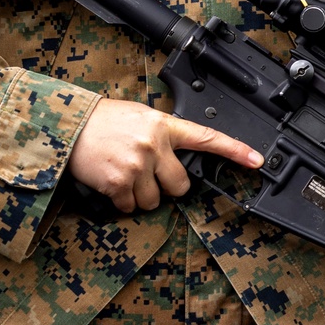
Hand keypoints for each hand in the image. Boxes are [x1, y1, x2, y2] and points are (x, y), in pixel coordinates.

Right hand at [68, 97, 260, 212]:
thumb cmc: (104, 121)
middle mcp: (155, 145)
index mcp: (164, 125)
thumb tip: (178, 154)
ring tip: (125, 176)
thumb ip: (163, 133)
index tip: (256, 161)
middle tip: (150, 177)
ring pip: (155, 201)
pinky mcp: (119, 183)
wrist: (68, 125)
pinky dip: (122, 203)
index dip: (235, 151)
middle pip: (181, 185)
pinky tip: (112, 185)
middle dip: (168, 188)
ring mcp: (138, 165)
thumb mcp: (141, 116)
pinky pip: (130, 207)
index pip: (207, 138)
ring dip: (142, 197)